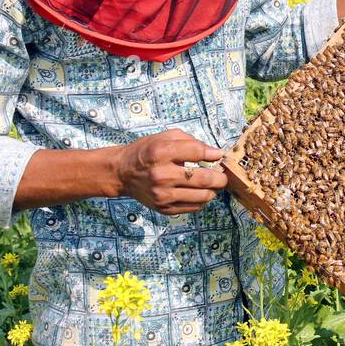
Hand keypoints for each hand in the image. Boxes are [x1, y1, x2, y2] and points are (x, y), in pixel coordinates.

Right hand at [113, 128, 228, 214]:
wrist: (122, 173)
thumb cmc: (146, 152)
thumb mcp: (165, 137)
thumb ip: (191, 142)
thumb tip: (215, 153)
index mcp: (161, 153)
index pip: (197, 153)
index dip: (214, 154)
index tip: (219, 155)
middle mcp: (161, 175)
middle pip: (204, 179)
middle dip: (220, 177)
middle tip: (222, 175)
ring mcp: (162, 194)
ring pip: (203, 196)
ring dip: (213, 190)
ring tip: (212, 184)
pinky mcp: (163, 208)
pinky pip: (194, 207)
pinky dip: (202, 199)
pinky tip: (198, 192)